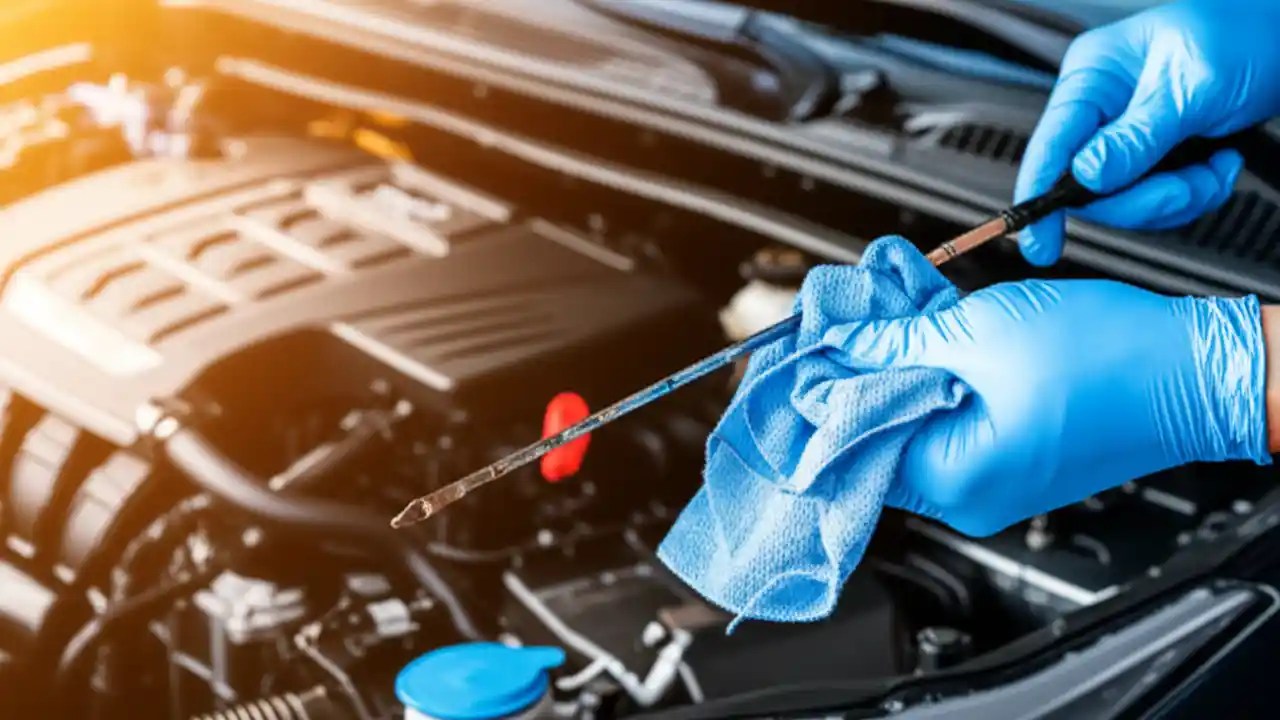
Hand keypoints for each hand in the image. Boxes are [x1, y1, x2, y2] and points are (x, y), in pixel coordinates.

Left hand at [848, 279, 1270, 536]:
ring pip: (918, 414)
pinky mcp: (1013, 451)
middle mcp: (967, 494)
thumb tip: (839, 341)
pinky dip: (938, 369)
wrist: (1198, 368)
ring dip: (901, 359)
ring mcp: (992, 477)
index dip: (826, 387)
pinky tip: (929, 323)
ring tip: (890, 305)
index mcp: (952, 480)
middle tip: (851, 313)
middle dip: (863, 365)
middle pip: (882, 427)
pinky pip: (954, 413)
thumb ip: (894, 341)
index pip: (851, 440)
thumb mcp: (977, 335)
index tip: (810, 344)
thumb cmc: (1110, 359)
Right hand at [1016, 1, 1279, 266]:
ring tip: (1212, 171)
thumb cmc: (1247, 35)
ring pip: (1125, 200)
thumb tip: (1087, 177)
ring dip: (1177, 198)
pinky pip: (1155, 199)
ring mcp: (1127, 135)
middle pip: (1089, 186)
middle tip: (1182, 191)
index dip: (1040, 196)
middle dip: (1142, 200)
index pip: (1051, 144)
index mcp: (1094, 77)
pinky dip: (1194, 194)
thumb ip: (1136, 138)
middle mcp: (1103, 109)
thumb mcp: (1191, 88)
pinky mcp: (1154, 156)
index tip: (1041, 241)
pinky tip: (1217, 166)